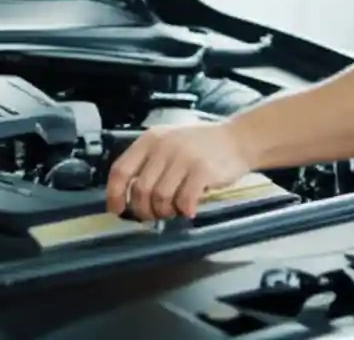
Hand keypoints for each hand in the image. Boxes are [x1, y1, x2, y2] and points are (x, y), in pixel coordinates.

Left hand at [105, 122, 251, 220]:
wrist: (238, 139)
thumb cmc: (201, 146)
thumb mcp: (169, 142)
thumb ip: (149, 163)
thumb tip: (128, 196)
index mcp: (150, 139)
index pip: (120, 169)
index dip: (115, 194)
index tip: (117, 210)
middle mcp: (164, 145)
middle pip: (140, 190)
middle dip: (144, 210)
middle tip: (155, 215)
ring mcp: (183, 157)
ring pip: (160, 198)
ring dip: (166, 211)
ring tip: (175, 209)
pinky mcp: (202, 170)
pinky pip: (184, 200)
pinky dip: (185, 210)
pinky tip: (191, 209)